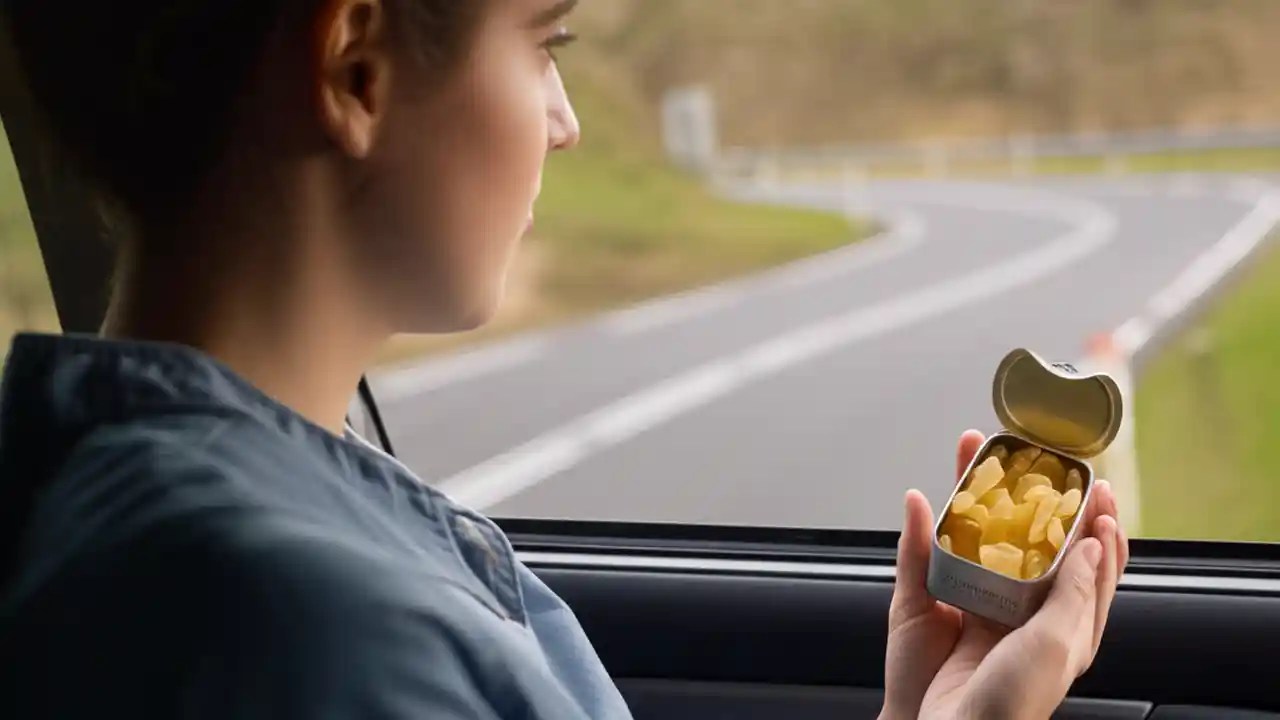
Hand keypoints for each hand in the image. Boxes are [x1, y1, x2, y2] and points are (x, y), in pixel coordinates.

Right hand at [880, 430, 1129, 719]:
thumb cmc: (1012, 701)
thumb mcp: (1060, 643)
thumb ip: (1076, 590)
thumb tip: (1091, 544)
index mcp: (1061, 623)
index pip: (1087, 562)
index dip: (1093, 523)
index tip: (1094, 486)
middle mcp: (1019, 607)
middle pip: (1027, 537)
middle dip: (1028, 493)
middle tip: (1030, 455)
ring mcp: (972, 602)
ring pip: (976, 535)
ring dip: (972, 493)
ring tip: (972, 453)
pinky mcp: (930, 604)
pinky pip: (923, 554)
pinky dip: (920, 523)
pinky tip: (921, 500)